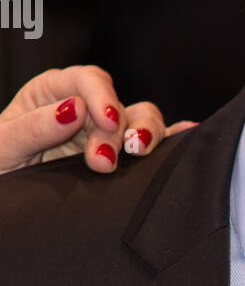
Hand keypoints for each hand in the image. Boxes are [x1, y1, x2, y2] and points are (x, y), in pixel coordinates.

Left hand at [0, 66, 196, 174]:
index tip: (106, 120)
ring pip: (139, 121)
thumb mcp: (2, 145)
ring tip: (139, 153)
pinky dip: (170, 140)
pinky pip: (150, 146)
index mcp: (51, 93)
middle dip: (120, 128)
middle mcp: (82, 109)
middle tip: (107, 160)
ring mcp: (101, 135)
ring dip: (144, 134)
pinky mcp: (116, 159)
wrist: (2, 206)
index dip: (101, 95)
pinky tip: (186, 136)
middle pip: (119, 103)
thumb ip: (34, 127)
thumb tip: (74, 109)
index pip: (86, 79)